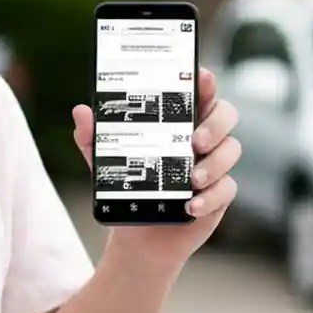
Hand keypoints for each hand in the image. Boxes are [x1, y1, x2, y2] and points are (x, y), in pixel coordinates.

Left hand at [72, 68, 240, 268]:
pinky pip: (227, 188)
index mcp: (180, 120)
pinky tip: (192, 206)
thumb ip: (93, 137)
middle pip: (226, 114)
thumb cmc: (129, 187)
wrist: (139, 235)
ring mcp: (215, 164)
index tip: (201, 76)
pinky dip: (211, 197)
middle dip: (216, 124)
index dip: (205, 81)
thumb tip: (81, 111)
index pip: (200, 91)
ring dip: (215, 163)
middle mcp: (203, 137)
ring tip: (192, 180)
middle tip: (195, 140)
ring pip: (232, 150)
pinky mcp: (220, 193)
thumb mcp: (107, 162)